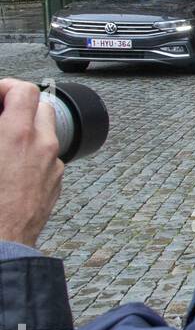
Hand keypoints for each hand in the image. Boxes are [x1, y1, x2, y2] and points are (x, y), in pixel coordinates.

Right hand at [0, 80, 63, 246]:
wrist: (1, 243)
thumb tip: (0, 118)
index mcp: (18, 135)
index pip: (24, 90)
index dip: (6, 86)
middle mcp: (42, 146)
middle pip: (41, 105)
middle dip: (18, 104)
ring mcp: (52, 165)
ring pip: (46, 132)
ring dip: (26, 128)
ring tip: (3, 139)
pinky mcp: (55, 182)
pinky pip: (47, 156)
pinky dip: (32, 151)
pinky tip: (10, 165)